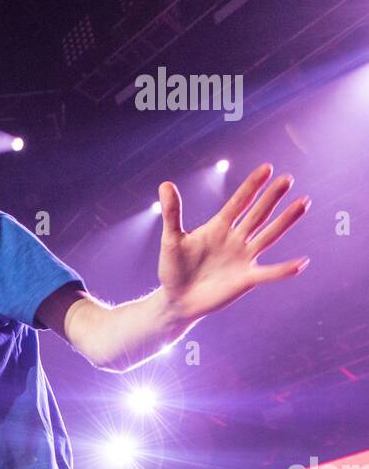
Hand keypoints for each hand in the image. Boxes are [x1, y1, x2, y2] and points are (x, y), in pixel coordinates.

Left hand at [157, 164, 309, 324]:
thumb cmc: (173, 269)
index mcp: (219, 226)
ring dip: (285, 221)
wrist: (177, 300)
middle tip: (287, 179)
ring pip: (268, 236)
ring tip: (303, 203)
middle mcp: (235, 239)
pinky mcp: (246, 279)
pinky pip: (268, 274)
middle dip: (272, 197)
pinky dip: (283, 270)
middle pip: (257, 214)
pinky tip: (301, 262)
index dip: (252, 186)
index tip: (267, 168)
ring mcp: (243, 258)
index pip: (238, 202)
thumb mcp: (171, 240)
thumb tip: (165, 184)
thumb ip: (172, 213)